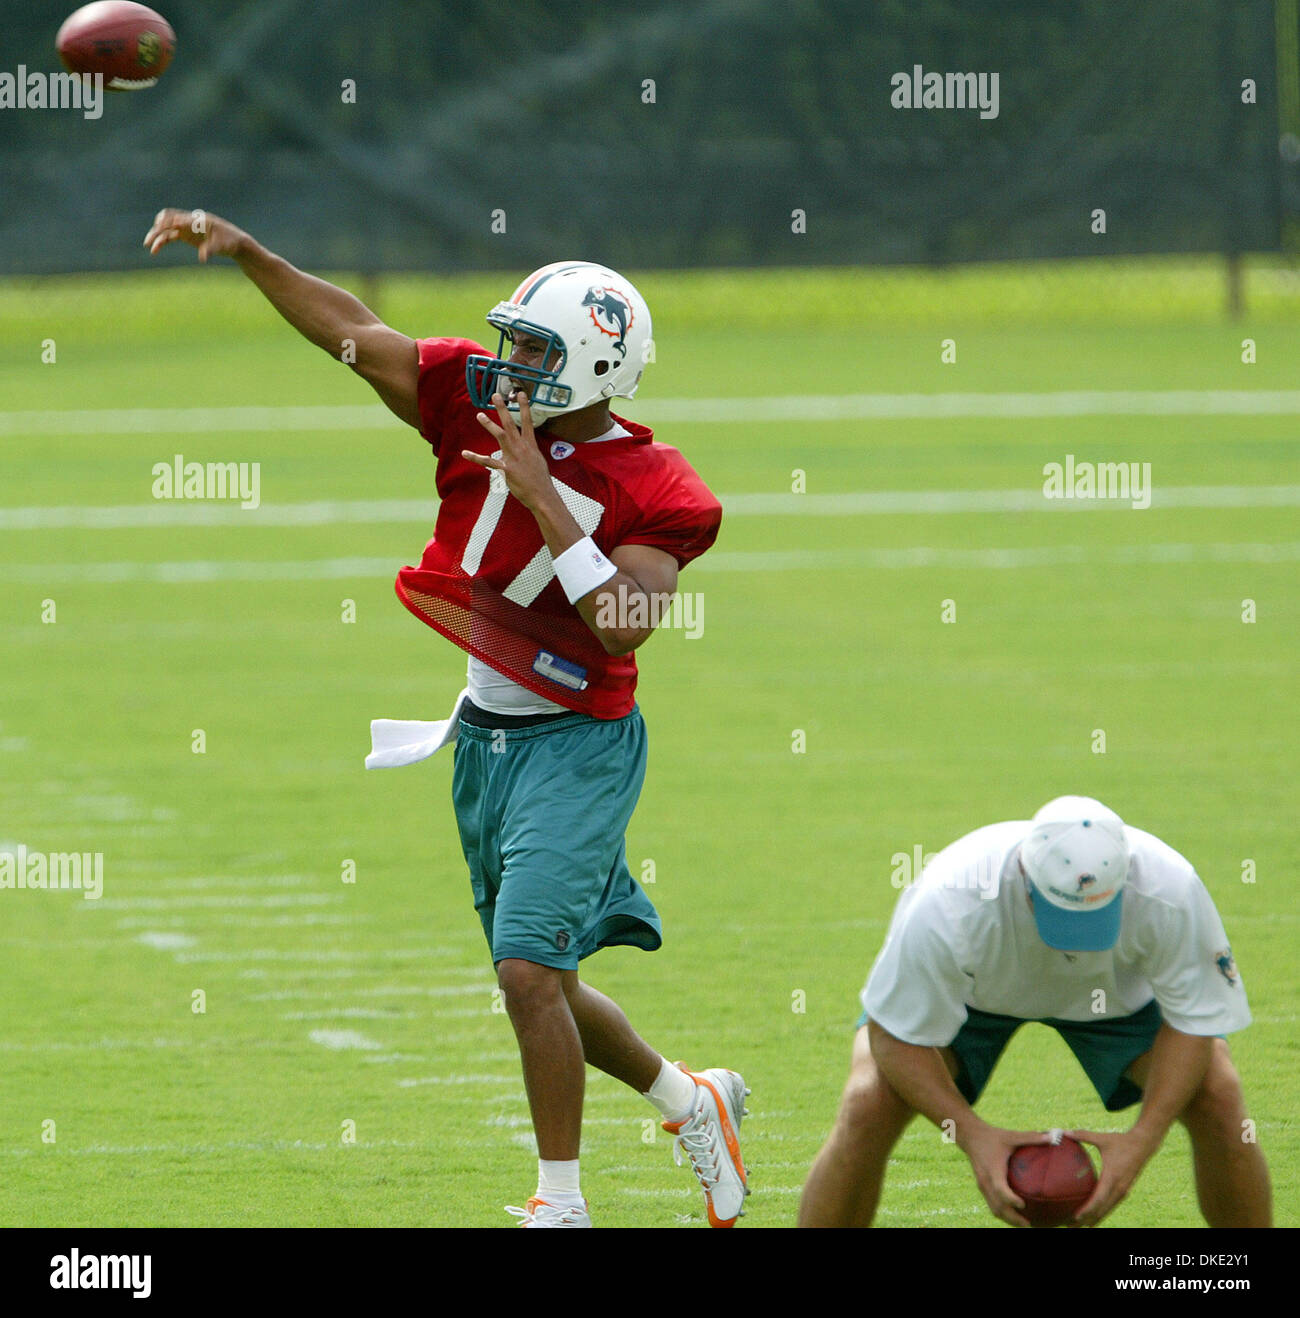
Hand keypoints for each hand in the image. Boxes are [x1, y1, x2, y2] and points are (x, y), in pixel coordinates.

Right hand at [143, 208, 247, 261]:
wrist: (235, 242)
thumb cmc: (230, 242)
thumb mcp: (222, 246)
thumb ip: (210, 250)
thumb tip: (202, 258)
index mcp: (198, 220)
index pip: (178, 218)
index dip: (167, 224)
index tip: (158, 230)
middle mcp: (190, 221)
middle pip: (168, 220)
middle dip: (157, 230)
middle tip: (149, 241)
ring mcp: (187, 227)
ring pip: (166, 229)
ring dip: (157, 236)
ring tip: (150, 248)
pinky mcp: (186, 235)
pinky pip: (170, 236)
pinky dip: (162, 242)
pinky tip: (155, 250)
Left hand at [463, 390, 555, 511]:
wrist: (542, 495)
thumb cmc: (540, 480)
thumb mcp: (538, 461)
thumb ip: (529, 452)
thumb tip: (526, 449)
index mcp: (531, 445)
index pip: (528, 422)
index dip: (524, 407)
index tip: (521, 394)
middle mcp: (522, 448)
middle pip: (511, 424)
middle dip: (503, 408)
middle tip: (496, 396)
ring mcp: (513, 457)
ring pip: (500, 436)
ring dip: (489, 424)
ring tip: (479, 415)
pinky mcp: (506, 469)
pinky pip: (488, 461)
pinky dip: (475, 457)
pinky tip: (465, 453)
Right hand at [958, 1123, 1054, 1226]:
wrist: (970, 1136)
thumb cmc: (993, 1136)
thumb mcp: (1011, 1136)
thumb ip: (1031, 1138)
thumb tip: (1053, 1137)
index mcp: (993, 1169)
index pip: (1000, 1188)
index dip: (1010, 1198)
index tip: (1023, 1205)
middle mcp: (986, 1181)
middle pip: (997, 1206)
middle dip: (1013, 1218)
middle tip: (1029, 1225)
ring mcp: (983, 1186)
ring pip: (994, 1209)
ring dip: (1008, 1219)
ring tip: (1024, 1225)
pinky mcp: (983, 1187)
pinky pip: (992, 1205)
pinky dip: (1003, 1213)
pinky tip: (1015, 1215)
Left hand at [1068, 1127, 1156, 1226]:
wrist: (1143, 1145)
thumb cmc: (1121, 1141)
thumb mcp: (1102, 1138)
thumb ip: (1082, 1135)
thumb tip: (1063, 1131)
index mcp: (1112, 1177)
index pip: (1099, 1199)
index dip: (1087, 1210)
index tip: (1075, 1217)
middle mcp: (1119, 1188)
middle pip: (1102, 1210)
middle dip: (1087, 1219)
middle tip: (1070, 1226)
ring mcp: (1123, 1191)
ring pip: (1108, 1210)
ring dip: (1094, 1219)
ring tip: (1080, 1226)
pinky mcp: (1125, 1191)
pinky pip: (1112, 1205)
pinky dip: (1102, 1213)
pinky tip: (1093, 1217)